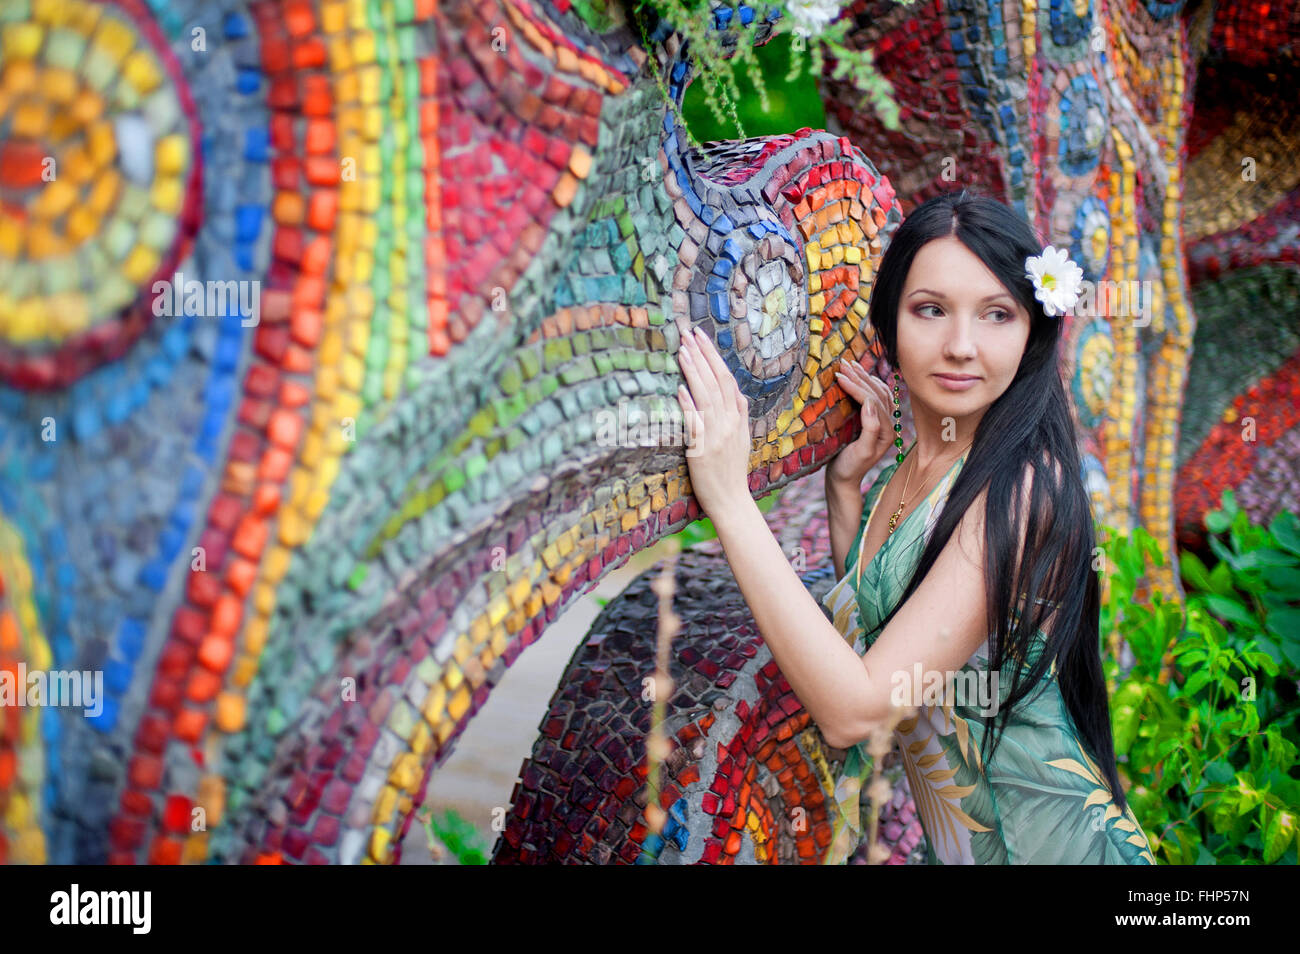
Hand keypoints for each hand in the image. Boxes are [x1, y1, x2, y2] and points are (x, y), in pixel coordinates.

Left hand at [675, 325, 751, 520]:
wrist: (732, 501)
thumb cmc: (732, 471)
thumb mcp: (743, 440)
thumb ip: (740, 415)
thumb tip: (739, 394)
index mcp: (737, 418)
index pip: (726, 379)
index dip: (713, 356)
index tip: (702, 337)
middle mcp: (729, 423)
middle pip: (715, 381)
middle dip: (701, 355)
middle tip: (688, 333)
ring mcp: (716, 435)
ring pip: (705, 396)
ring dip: (693, 372)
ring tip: (682, 351)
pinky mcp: (702, 450)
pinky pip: (695, 423)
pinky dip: (689, 404)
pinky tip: (680, 388)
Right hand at [829, 357, 894, 484]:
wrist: (844, 479)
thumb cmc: (850, 468)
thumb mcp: (861, 451)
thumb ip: (870, 428)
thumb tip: (869, 403)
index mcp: (887, 431)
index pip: (873, 400)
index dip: (856, 387)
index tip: (839, 376)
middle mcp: (888, 424)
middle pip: (878, 393)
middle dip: (860, 377)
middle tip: (842, 363)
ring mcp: (882, 422)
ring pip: (878, 392)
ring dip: (864, 377)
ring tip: (849, 364)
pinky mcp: (873, 421)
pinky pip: (875, 397)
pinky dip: (866, 384)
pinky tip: (857, 377)